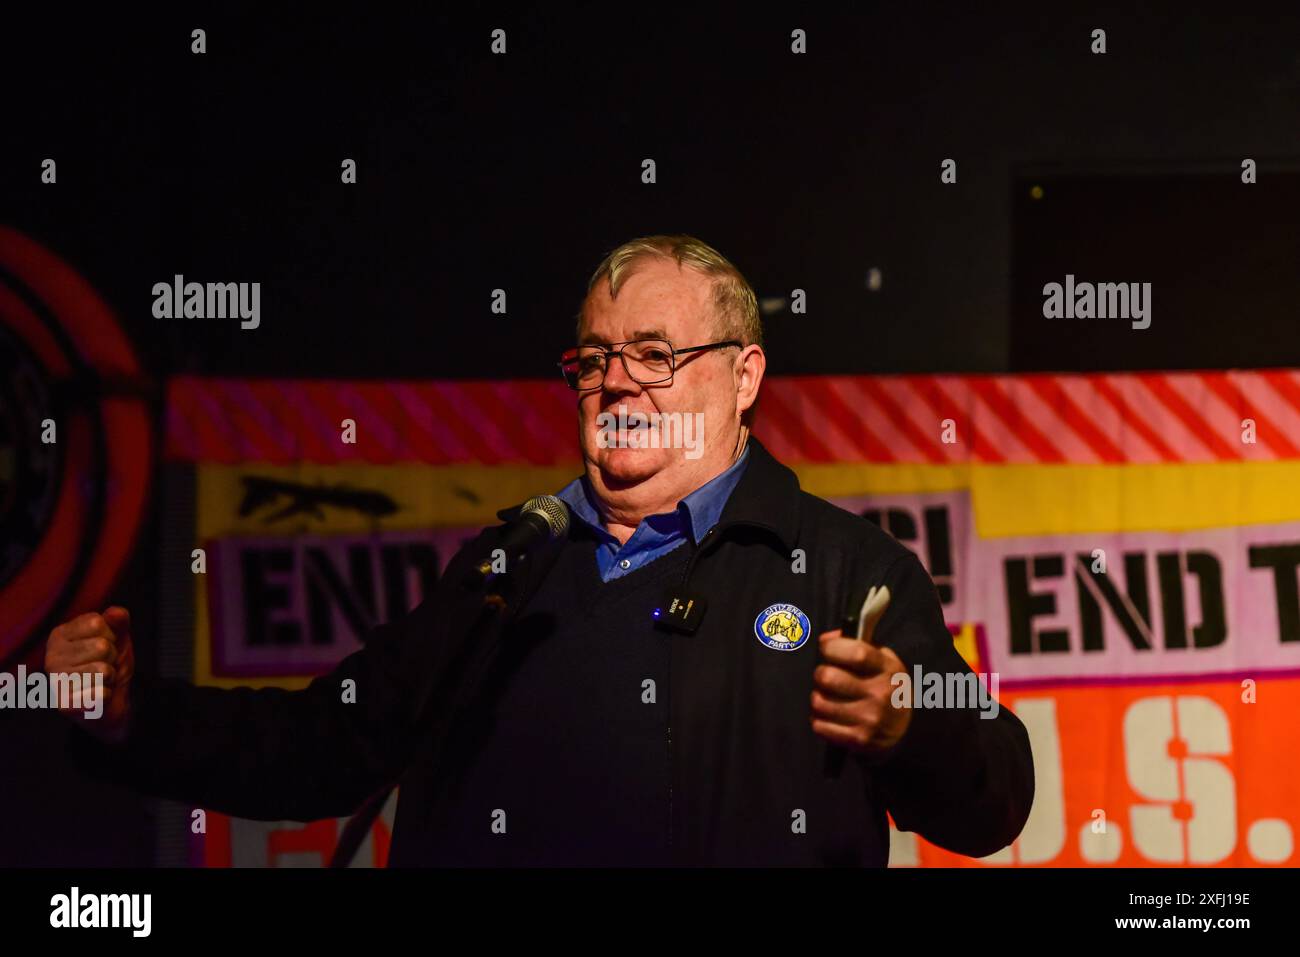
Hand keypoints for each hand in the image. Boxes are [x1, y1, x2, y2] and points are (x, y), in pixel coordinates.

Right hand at [45, 606, 134, 738]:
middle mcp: (51, 657)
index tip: (104, 644)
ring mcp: (56, 681)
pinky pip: (101, 693)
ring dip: (110, 677)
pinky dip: (107, 695)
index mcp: (60, 635)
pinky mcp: (64, 705)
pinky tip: (96, 696)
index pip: (96, 622)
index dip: (111, 634)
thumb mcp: (118, 635)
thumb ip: (118, 620)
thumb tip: (116, 613)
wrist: (113, 699)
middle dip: (111, 657)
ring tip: (100, 679)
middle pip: (102, 646)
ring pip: (103, 671)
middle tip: (103, 665)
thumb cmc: (110, 662)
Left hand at [810, 628, 911, 753]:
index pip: (857, 653)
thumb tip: (826, 639)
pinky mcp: (858, 739)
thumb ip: (857, 643)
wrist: (905, 730)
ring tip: (827, 697)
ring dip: (817, 698)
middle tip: (825, 676)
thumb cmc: (886, 686)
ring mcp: (869, 719)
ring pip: (819, 702)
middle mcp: (880, 694)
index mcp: (888, 669)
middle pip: (828, 677)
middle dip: (820, 674)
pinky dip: (818, 720)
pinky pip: (820, 725)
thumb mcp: (883, 660)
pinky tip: (829, 716)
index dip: (833, 647)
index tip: (826, 648)